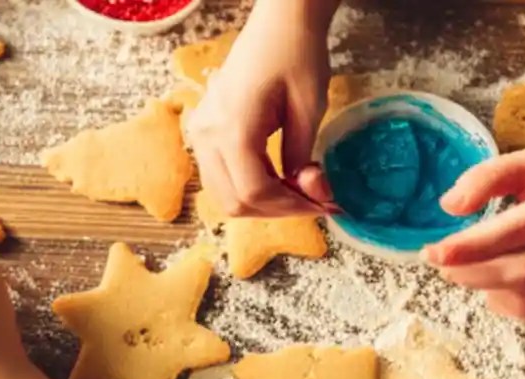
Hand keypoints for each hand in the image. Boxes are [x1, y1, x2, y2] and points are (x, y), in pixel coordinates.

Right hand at [187, 0, 337, 216]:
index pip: (254, 192)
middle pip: (234, 203)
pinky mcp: (205, 132)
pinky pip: (221, 178)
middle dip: (277, 210)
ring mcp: (201, 133)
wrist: (278, 22)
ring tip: (298, 190)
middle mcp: (207, 134)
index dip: (291, 208)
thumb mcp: (309, 108)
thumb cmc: (296, 54)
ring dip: (262, 203)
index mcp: (233, 127)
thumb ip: (303, 158)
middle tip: (314, 201)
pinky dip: (249, 188)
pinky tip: (279, 179)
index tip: (323, 205)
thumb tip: (312, 196)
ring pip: (224, 196)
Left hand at [423, 150, 524, 319]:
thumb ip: (489, 177)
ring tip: (459, 269)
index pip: (517, 230)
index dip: (472, 245)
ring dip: (483, 288)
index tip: (434, 250)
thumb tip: (449, 207)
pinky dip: (504, 303)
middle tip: (437, 262)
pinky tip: (490, 283)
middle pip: (522, 271)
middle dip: (470, 272)